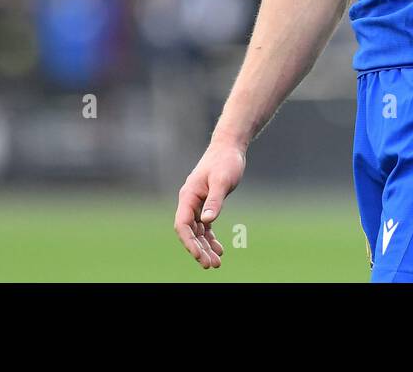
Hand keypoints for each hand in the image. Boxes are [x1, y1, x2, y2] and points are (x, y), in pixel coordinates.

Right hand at [174, 138, 246, 268]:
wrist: (229, 147)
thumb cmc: (225, 161)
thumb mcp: (222, 181)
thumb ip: (215, 201)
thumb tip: (207, 221)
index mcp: (188, 195)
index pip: (183, 224)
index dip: (189, 242)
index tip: (200, 256)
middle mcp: (189, 201)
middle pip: (189, 232)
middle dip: (198, 250)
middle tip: (211, 265)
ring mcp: (197, 203)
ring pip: (197, 231)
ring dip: (205, 247)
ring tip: (216, 262)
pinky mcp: (207, 204)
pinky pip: (205, 226)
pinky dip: (210, 238)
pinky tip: (219, 249)